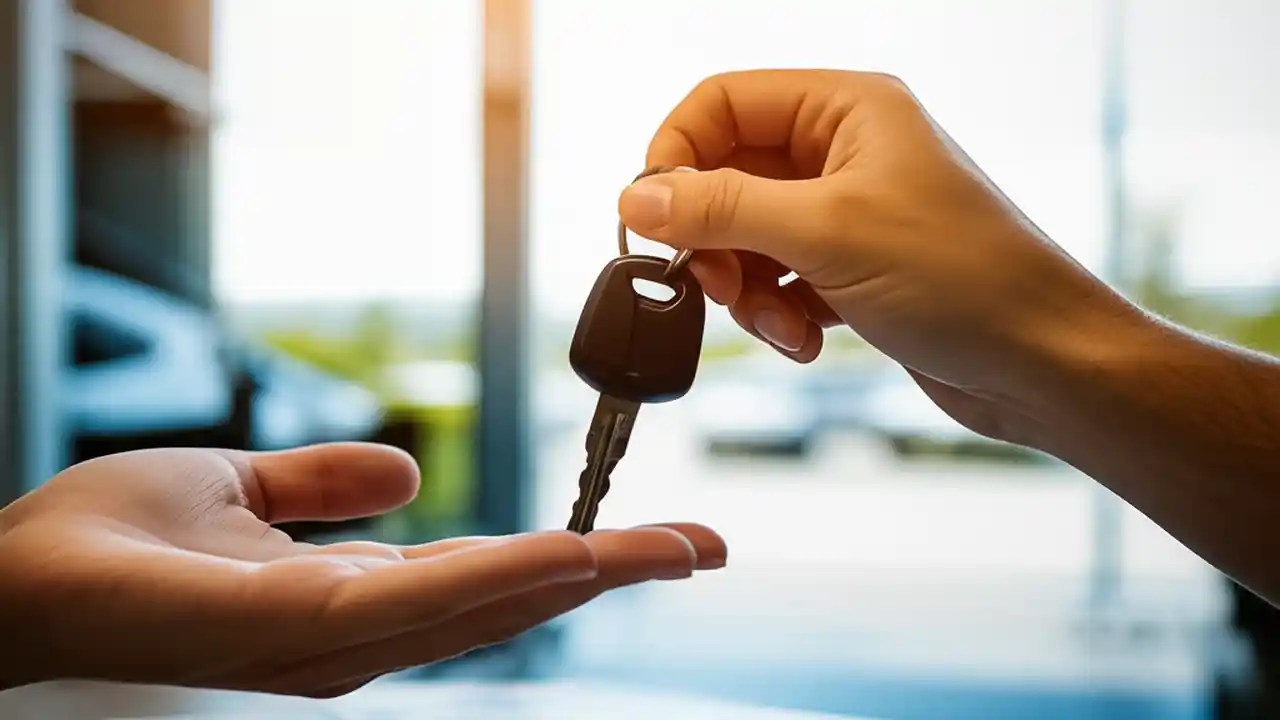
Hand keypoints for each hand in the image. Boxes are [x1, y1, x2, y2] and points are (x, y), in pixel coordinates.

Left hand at [0, 444, 724, 696]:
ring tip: (669, 551)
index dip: (574, 560)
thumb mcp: (240, 481)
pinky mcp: (297, 630)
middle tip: (704, 549)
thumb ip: (327, 482)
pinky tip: (564, 554)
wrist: (12, 576)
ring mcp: (335, 640)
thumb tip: (409, 471)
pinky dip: (501, 582)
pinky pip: (418, 603)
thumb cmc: (110, 540)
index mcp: (354, 598)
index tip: (650, 540)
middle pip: (511, 600)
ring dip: (584, 578)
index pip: (487, 576)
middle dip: (612, 576)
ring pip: (486, 606)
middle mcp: (361, 634)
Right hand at [619, 69, 1147, 444]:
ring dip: (747, 289)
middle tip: (720, 286)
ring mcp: (848, 210)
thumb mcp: (827, 234)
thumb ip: (722, 210)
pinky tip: (809, 339)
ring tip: (782, 324)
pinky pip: (779, 278)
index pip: (721, 103)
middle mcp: (845, 150)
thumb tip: (637, 197)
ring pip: (746, 236)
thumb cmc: (966, 279)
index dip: (676, 155)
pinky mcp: (853, 266)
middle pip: (726, 176)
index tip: (655, 219)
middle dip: (716, 241)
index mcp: (847, 109)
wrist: (1043, 363)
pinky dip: (779, 311)